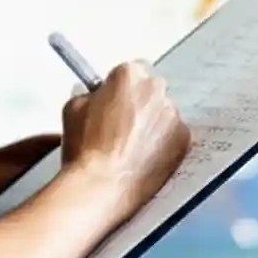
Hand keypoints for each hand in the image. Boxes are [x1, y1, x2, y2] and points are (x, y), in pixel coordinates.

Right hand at [60, 61, 190, 210]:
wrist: (102, 186)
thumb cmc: (84, 148)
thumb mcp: (73, 109)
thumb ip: (89, 94)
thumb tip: (95, 96)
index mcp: (129, 74)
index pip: (132, 71)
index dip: (122, 88)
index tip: (116, 101)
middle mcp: (156, 88)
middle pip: (151, 90)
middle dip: (140, 104)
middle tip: (123, 127)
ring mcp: (172, 113)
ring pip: (163, 114)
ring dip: (153, 125)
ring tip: (133, 148)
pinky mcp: (184, 138)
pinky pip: (174, 136)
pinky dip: (164, 145)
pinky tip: (146, 159)